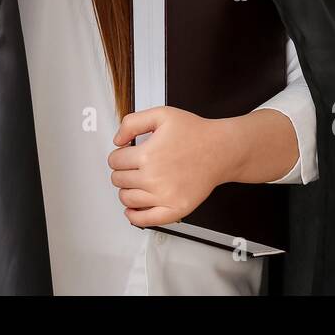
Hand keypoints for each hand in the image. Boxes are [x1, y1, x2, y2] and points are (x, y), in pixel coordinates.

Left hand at [107, 106, 228, 226]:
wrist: (221, 150)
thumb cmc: (195, 133)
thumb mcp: (161, 114)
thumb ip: (132, 122)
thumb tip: (118, 139)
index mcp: (148, 155)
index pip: (114, 161)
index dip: (117, 155)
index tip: (124, 154)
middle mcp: (154, 178)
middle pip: (118, 180)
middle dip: (122, 171)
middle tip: (132, 166)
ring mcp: (164, 196)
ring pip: (127, 199)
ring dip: (126, 190)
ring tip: (136, 181)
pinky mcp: (175, 209)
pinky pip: (144, 220)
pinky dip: (134, 216)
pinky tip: (133, 208)